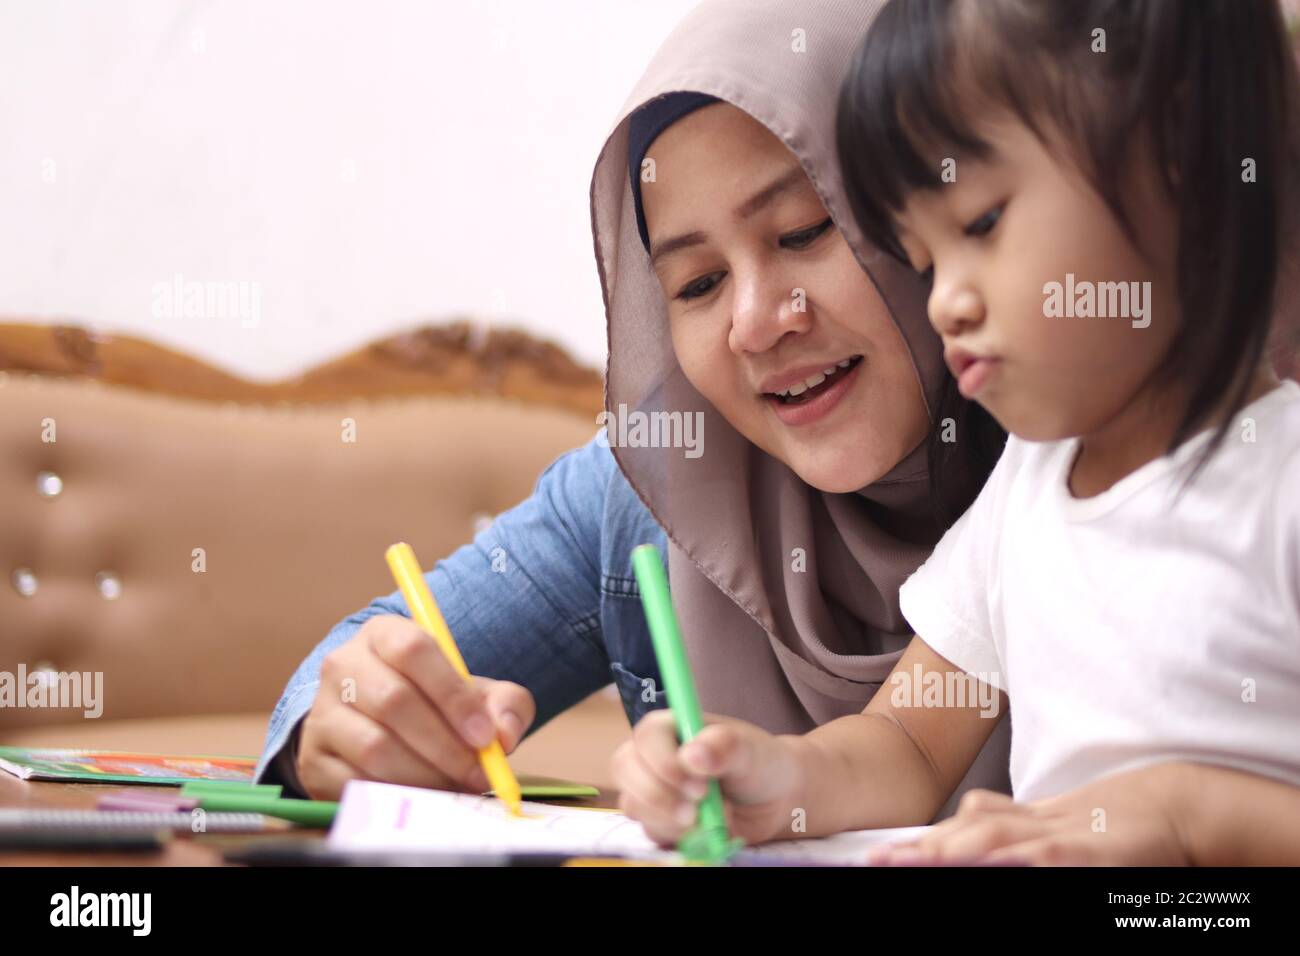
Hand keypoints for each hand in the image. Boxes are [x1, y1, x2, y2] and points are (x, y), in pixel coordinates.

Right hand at [296, 615, 535, 800]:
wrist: (379, 728)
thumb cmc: (435, 704)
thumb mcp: (476, 693)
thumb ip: (505, 705)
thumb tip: (504, 735)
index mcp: (383, 634)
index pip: (413, 649)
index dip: (452, 694)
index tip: (484, 736)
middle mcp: (342, 665)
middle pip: (393, 701)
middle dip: (444, 745)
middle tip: (476, 773)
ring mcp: (322, 713)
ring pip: (373, 747)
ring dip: (423, 774)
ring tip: (453, 786)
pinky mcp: (312, 759)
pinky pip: (354, 782)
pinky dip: (395, 795)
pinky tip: (421, 796)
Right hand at [610, 709, 805, 847]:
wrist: (772, 801)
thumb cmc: (757, 763)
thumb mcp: (748, 749)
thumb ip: (724, 746)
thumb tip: (691, 756)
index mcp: (670, 727)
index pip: (646, 737)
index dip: (664, 763)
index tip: (699, 786)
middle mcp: (653, 755)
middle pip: (625, 769)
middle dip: (658, 795)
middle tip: (697, 810)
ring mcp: (652, 789)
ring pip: (634, 804)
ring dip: (670, 818)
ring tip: (710, 818)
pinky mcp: (658, 819)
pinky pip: (649, 831)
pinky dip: (676, 835)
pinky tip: (704, 829)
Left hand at [867, 763, 1194, 865]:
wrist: (1173, 808)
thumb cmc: (1112, 823)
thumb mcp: (1053, 823)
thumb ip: (1010, 819)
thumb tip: (965, 814)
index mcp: (1018, 822)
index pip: (956, 834)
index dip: (915, 846)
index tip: (876, 857)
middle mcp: (1029, 827)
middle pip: (961, 837)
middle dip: (917, 851)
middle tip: (876, 863)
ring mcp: (1056, 837)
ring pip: (990, 842)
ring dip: (947, 852)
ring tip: (909, 862)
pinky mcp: (1085, 851)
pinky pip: (1042, 856)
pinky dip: (1012, 859)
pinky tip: (984, 862)